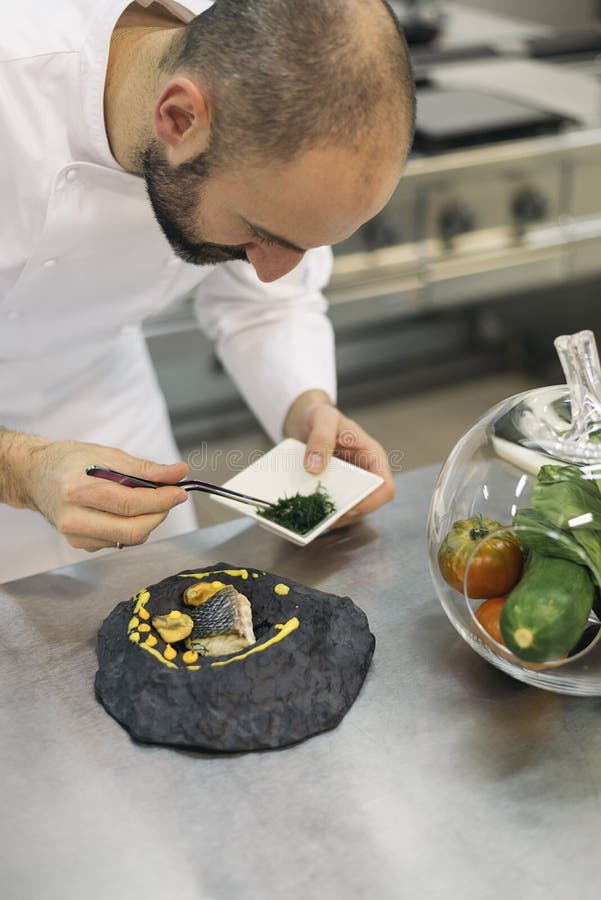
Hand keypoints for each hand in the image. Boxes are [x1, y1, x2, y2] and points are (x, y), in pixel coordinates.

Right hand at [6, 433, 188, 551]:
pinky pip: (118, 542)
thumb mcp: (107, 454)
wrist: (35, 476)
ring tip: (146, 500)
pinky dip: (131, 527)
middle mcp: (74, 518)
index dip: (161, 500)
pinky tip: (124, 512)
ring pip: (129, 539)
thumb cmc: (70, 461)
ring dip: (148, 521)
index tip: (180, 492)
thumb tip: (179, 472)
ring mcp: (76, 536)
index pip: (131, 504)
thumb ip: (145, 468)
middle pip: (132, 530)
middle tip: (169, 498)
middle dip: (159, 514)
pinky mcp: (79, 545)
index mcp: (79, 490)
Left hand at [283, 391, 394, 526]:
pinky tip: (306, 511)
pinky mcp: (334, 488)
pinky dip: (321, 512)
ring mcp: (349, 483)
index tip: (348, 508)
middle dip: (348, 514)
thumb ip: (321, 438)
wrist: (304, 418)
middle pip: (367, 504)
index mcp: (371, 456)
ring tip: (312, 517)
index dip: (371, 502)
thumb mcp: (322, 418)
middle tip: (324, 518)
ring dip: (333, 516)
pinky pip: (332, 506)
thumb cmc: (320, 414)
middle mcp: (364, 472)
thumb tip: (315, 467)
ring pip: (349, 510)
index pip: (384, 487)